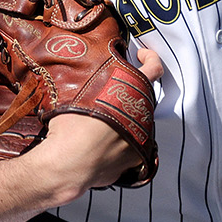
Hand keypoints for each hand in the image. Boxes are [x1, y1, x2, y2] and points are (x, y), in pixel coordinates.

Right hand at [30, 46, 165, 194]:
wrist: (68, 165)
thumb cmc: (69, 130)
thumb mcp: (75, 93)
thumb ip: (91, 80)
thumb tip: (92, 73)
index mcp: (129, 94)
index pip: (152, 69)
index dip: (152, 59)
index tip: (145, 56)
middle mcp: (141, 116)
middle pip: (144, 99)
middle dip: (130, 94)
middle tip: (112, 93)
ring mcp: (140, 139)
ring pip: (139, 123)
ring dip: (126, 119)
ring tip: (103, 121)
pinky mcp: (135, 160)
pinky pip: (133, 146)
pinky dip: (122, 143)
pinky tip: (105, 143)